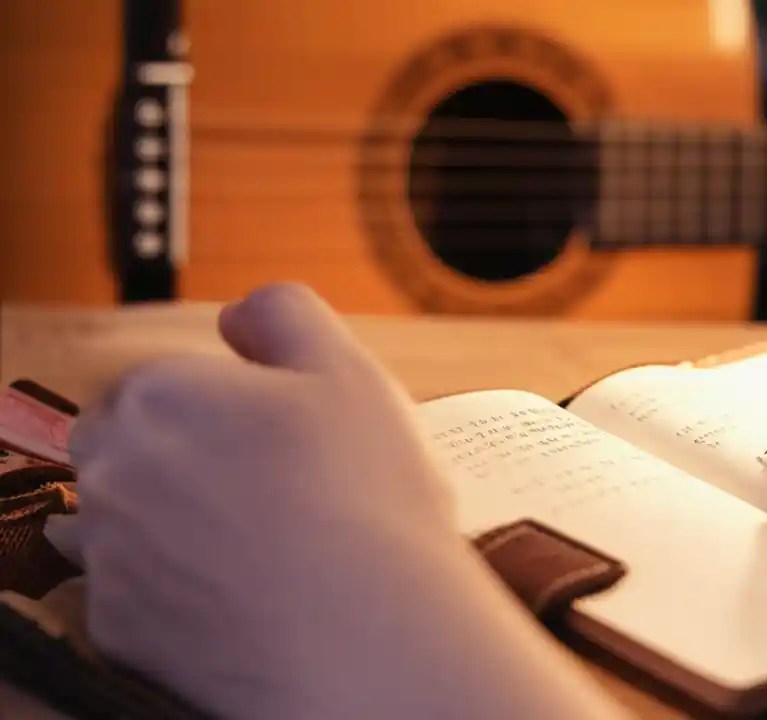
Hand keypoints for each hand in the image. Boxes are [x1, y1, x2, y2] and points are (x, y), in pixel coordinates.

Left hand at [49, 283, 622, 718]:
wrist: (367, 635)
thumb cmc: (367, 497)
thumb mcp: (349, 371)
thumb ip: (284, 314)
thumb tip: (236, 316)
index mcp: (162, 391)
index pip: (162, 384)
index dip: (221, 410)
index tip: (273, 442)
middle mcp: (114, 465)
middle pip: (128, 446)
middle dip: (181, 459)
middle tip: (265, 490)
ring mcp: (109, 550)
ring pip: (123, 518)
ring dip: (170, 522)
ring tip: (256, 543)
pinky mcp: (117, 624)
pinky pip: (134, 593)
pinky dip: (174, 590)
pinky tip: (239, 591)